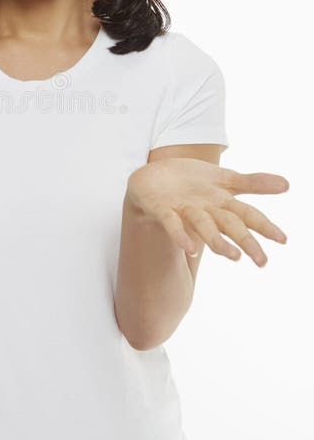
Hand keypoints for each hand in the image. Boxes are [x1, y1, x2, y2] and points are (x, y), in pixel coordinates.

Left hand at [126, 157, 289, 266]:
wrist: (151, 177)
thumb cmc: (190, 182)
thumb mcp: (223, 178)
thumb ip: (253, 183)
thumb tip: (287, 184)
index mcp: (220, 203)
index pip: (247, 215)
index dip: (264, 226)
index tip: (283, 240)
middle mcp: (204, 211)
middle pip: (228, 226)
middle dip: (245, 241)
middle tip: (262, 261)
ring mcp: (182, 211)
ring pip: (203, 226)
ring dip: (217, 241)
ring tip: (233, 256)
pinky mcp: (160, 208)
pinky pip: (170, 222)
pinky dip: (179, 234)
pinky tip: (189, 248)